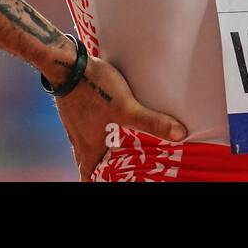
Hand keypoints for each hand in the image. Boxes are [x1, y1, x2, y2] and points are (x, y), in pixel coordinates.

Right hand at [49, 53, 187, 180]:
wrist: (69, 64)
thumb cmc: (94, 88)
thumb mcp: (127, 107)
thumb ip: (152, 122)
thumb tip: (179, 134)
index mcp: (88, 148)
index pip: (88, 176)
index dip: (97, 182)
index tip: (109, 183)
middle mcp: (80, 140)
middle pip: (89, 162)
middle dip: (102, 168)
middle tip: (117, 169)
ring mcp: (76, 124)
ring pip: (87, 145)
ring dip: (100, 149)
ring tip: (116, 148)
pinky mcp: (77, 109)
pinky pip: (87, 127)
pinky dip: (97, 130)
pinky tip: (108, 122)